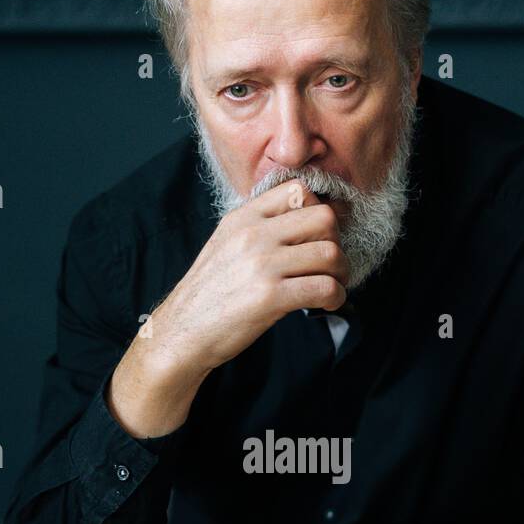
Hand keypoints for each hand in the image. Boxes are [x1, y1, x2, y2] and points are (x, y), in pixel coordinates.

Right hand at [108, 181, 347, 438]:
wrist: (182, 333)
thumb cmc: (209, 294)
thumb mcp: (225, 244)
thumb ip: (258, 228)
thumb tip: (303, 221)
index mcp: (243, 218)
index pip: (298, 190)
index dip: (319, 211)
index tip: (319, 236)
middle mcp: (253, 235)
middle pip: (323, 218)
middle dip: (337, 241)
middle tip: (331, 264)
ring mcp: (262, 265)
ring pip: (330, 253)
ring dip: (341, 273)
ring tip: (332, 286)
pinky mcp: (271, 297)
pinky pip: (325, 287)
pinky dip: (336, 297)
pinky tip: (327, 304)